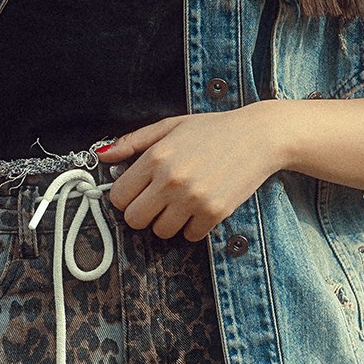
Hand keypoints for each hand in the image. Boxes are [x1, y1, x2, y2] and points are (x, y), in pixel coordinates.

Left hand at [98, 107, 289, 238]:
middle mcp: (171, 180)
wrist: (259, 136)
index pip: (118, 196)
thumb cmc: (214, 129)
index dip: (126, 196)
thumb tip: (104, 156)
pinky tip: (200, 207)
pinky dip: (193, 227)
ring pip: (160, 232)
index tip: (138, 192)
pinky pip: (189, 236)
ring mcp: (193, 199)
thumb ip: (134, 141)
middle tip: (158, 200)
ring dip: (168, 221)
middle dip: (143, 212)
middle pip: (134, 220)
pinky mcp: (214, 213)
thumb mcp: (170, 126)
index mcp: (156, 157)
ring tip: (182, 202)